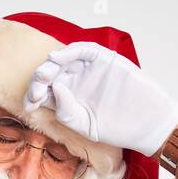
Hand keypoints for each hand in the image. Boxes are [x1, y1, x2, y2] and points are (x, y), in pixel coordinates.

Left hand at [23, 41, 177, 156]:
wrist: (146, 122)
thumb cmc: (116, 128)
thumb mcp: (85, 125)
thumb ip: (66, 111)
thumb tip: (54, 88)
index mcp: (67, 98)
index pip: (44, 92)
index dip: (34, 95)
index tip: (30, 105)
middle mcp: (75, 81)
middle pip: (51, 74)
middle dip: (40, 80)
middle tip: (37, 90)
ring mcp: (89, 69)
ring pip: (64, 60)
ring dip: (51, 65)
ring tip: (44, 75)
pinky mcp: (104, 59)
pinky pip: (84, 50)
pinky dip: (69, 51)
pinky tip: (57, 58)